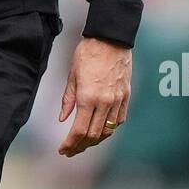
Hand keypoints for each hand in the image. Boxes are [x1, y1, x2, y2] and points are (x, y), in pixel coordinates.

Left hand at [57, 35, 131, 156]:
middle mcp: (104, 102)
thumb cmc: (88, 53)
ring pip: (108, 131)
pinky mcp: (126, 96)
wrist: (111, 38)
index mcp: (88, 97)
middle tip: (70, 151)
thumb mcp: (72, 75)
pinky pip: (119, 120)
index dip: (70, 144)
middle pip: (93, 135)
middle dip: (80, 146)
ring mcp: (118, 100)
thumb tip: (63, 118)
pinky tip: (101, 130)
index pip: (79, 130)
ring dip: (95, 140)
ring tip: (83, 143)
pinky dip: (109, 129)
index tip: (62, 149)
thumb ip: (68, 99)